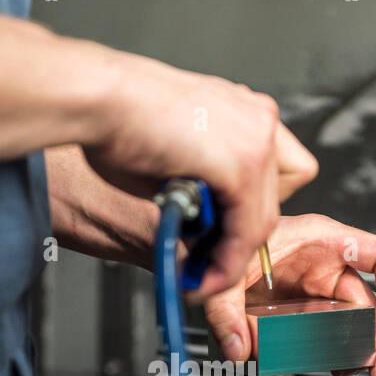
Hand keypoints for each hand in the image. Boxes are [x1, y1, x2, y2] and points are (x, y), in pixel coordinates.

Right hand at [82, 51, 317, 295]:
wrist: (100, 97)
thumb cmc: (115, 117)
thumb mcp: (172, 158)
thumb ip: (198, 187)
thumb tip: (201, 226)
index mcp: (242, 111)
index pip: (275, 174)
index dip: (248, 212)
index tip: (221, 238)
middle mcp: (256, 120)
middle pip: (275, 200)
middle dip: (239, 238)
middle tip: (208, 265)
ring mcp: (256, 140)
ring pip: (264, 220)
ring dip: (231, 259)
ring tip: (201, 278)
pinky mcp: (244, 164)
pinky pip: (247, 231)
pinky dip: (226, 262)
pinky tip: (204, 275)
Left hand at [202, 214, 375, 375]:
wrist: (203, 241)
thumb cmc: (222, 235)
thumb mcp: (223, 271)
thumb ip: (225, 311)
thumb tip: (239, 351)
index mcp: (322, 240)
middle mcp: (325, 264)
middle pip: (369, 304)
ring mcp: (315, 288)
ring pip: (350, 324)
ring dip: (360, 354)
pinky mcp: (300, 308)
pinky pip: (325, 333)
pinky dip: (331, 352)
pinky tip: (336, 367)